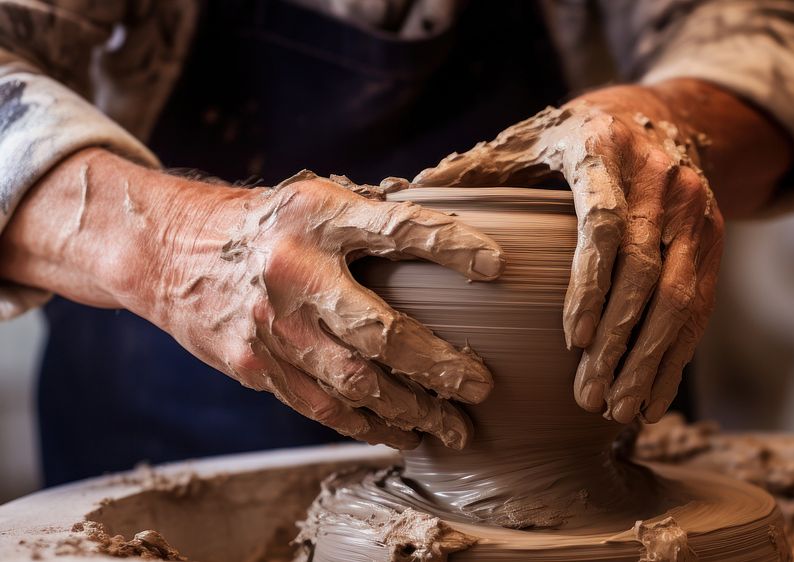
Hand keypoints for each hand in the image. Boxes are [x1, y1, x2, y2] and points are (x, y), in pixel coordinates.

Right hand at [0, 150, 505, 449]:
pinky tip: (402, 434)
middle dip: (439, 365)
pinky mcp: (255, 366)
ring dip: (413, 411)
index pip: (398, 229)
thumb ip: (370, 221)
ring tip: (456, 428)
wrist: (167, 252)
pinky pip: (322, 406)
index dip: (452, 247)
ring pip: (355, 383)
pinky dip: (368, 425)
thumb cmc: (262, 223)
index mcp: (316, 217)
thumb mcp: (312, 200)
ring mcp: (272, 326)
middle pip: (380, 331)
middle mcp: (294, 272)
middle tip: (481, 385)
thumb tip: (450, 241)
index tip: (499, 268)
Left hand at [414, 84, 725, 423]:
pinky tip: (651, 400)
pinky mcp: (712, 241)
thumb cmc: (570, 139)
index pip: (602, 222)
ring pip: (680, 297)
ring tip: (618, 411)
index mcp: (603, 150)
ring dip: (649, 360)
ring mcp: (694, 211)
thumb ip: (474, 169)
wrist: (659, 118)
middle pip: (645, 271)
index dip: (590, 283)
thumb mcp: (524, 140)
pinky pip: (701, 308)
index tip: (573, 339)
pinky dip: (676, 358)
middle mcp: (659, 178)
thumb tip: (405, 197)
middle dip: (618, 342)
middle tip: (590, 398)